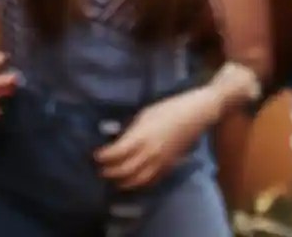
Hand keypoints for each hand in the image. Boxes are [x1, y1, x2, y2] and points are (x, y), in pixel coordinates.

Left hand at [96, 88, 216, 189]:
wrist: (196, 114)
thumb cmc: (169, 108)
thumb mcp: (145, 114)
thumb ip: (131, 130)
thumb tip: (118, 140)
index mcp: (141, 137)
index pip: (116, 154)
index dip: (103, 157)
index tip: (94, 156)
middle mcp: (149, 153)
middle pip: (124, 170)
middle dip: (109, 172)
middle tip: (99, 170)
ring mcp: (160, 162)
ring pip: (137, 180)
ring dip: (123, 182)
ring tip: (113, 179)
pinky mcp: (169, 166)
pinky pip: (152, 180)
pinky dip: (139, 184)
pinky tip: (132, 182)